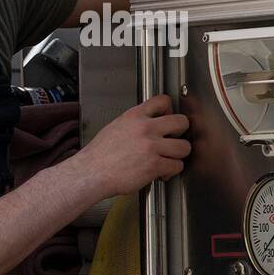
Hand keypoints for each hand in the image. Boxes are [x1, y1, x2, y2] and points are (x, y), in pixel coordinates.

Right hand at [74, 94, 190, 197]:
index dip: (170, 110)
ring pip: (184, 147)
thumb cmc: (98, 156)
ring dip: (177, 155)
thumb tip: (149, 124)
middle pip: (182, 122)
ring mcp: (151, 147)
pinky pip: (177, 166)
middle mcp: (145, 128)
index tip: (167, 119)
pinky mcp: (154, 165)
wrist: (89, 173)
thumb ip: (134, 123)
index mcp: (134, 116)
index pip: (163, 101)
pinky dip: (171, 172)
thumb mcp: (114, 127)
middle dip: (180, 133)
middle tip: (172, 141)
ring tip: (166, 159)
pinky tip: (160, 173)